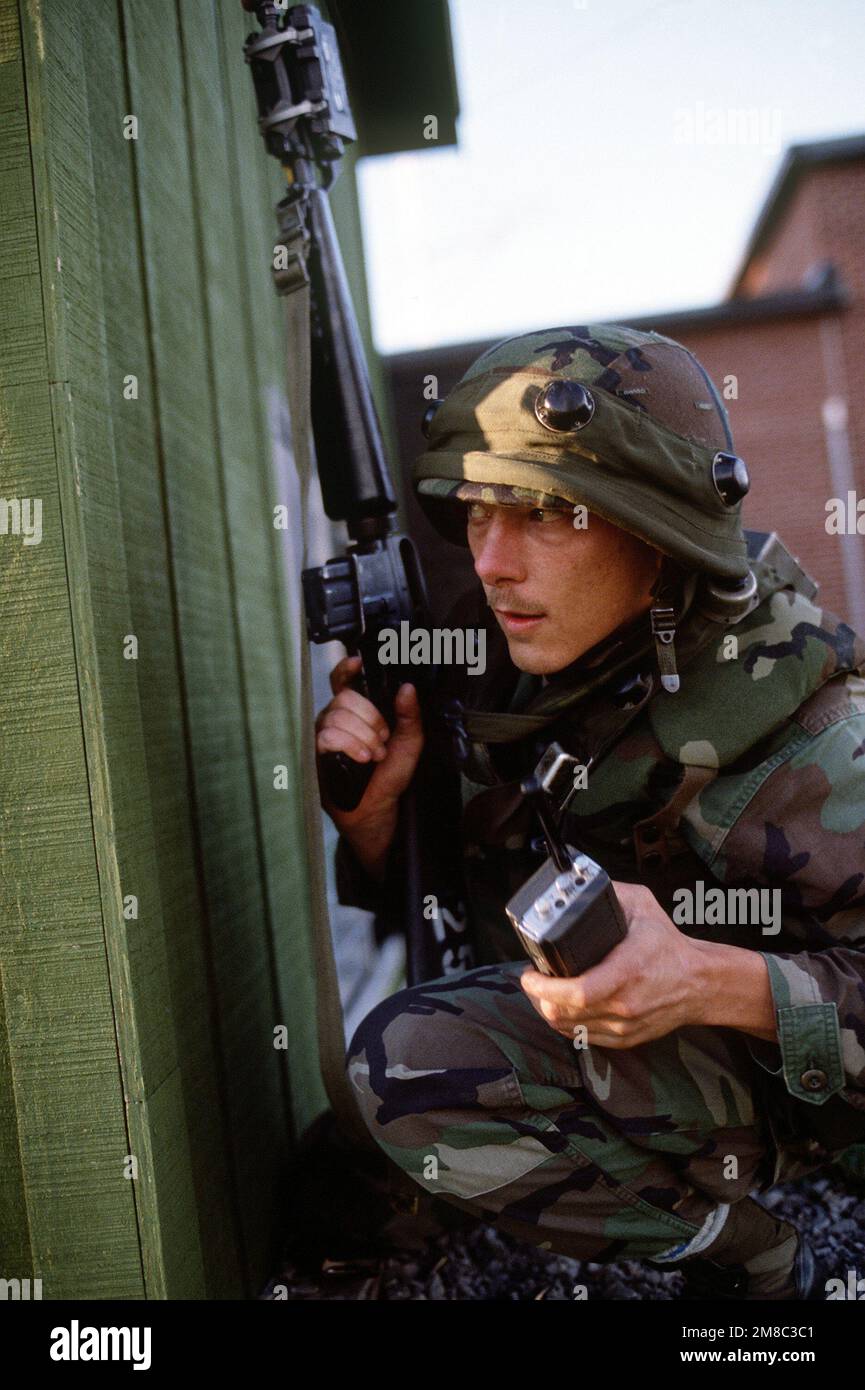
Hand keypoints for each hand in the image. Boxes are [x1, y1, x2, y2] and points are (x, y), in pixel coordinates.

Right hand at [315, 655, 423, 862]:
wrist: (377, 811)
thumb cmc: (388, 779)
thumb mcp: (409, 744)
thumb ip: (410, 716)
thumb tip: (407, 688)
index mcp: (355, 713)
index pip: (343, 682)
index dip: (345, 669)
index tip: (357, 663)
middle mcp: (335, 720)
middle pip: (343, 698)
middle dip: (370, 718)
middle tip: (383, 739)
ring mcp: (322, 737)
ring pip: (336, 717)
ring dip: (363, 736)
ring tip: (375, 755)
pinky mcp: (314, 755)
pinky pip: (326, 737)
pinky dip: (349, 744)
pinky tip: (362, 758)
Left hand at [518, 881, 704, 1048]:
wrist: (699, 984)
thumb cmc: (670, 947)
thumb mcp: (643, 906)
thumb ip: (612, 893)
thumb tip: (581, 885)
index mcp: (626, 972)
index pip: (577, 992)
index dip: (544, 987)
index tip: (530, 973)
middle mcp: (624, 1004)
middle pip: (563, 1014)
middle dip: (538, 996)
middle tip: (533, 978)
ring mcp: (623, 1026)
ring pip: (568, 1028)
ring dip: (548, 1010)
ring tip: (542, 991)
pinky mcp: (623, 1039)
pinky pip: (582, 1036)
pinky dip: (566, 1022)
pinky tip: (561, 1007)